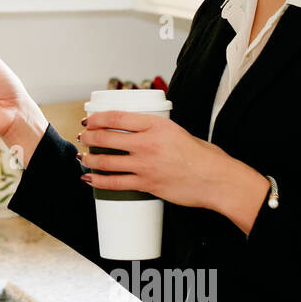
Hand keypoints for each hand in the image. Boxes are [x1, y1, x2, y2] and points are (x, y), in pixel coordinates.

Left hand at [79, 110, 246, 210]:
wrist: (217, 180)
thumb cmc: (203, 156)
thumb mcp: (178, 131)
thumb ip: (155, 131)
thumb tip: (135, 132)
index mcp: (157, 125)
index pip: (117, 117)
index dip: (97, 118)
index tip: (89, 120)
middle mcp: (148, 143)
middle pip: (106, 138)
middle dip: (88, 137)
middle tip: (84, 137)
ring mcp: (145, 165)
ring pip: (106, 161)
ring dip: (89, 159)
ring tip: (82, 157)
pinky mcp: (146, 184)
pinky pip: (114, 183)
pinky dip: (98, 181)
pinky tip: (89, 178)